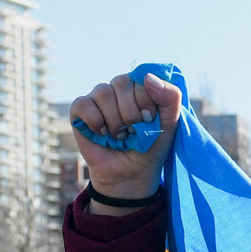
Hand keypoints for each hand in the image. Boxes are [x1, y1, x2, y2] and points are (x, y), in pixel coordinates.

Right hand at [70, 72, 183, 212]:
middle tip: (133, 132)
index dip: (146, 101)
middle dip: (130, 113)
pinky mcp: (79, 112)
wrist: (131, 175)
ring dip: (114, 120)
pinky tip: (102, 133)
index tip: (149, 120)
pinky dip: (94, 121)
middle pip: (121, 83)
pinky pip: (83, 104)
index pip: (141, 78)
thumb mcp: (170, 124)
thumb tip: (147, 76)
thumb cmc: (150, 147)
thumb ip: (170, 98)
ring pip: (103, 92)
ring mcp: (98, 99)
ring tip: (119, 136)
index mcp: (139, 87)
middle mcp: (118, 89)